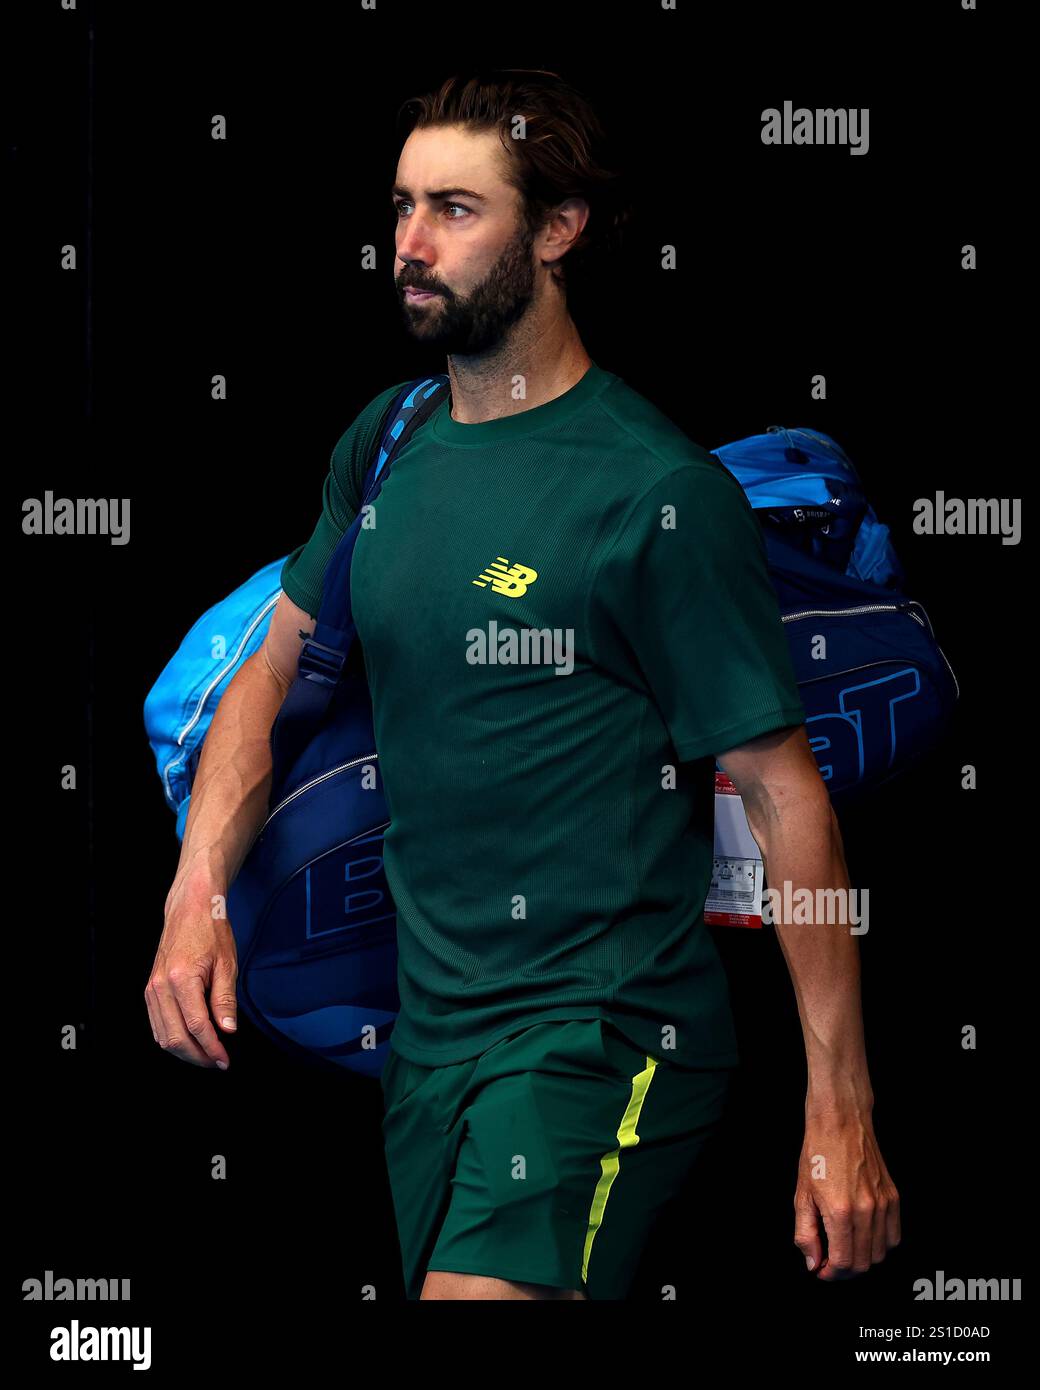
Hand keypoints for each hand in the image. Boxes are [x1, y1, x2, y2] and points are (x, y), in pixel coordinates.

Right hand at [144, 873, 238, 1068]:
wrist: (189, 908)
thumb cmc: (210, 930)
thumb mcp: (227, 964)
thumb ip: (225, 1000)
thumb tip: (227, 1029)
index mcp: (182, 978)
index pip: (197, 1026)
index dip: (212, 1048)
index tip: (224, 1059)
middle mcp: (161, 986)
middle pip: (175, 1037)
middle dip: (197, 1056)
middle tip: (217, 1061)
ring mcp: (152, 988)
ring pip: (162, 1035)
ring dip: (184, 1051)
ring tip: (206, 1055)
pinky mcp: (150, 989)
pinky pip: (156, 1023)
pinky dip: (171, 1038)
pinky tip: (189, 1040)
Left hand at [793, 1107, 900, 1279]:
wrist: (840, 1122)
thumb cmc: (818, 1154)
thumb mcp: (801, 1195)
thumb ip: (805, 1234)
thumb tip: (813, 1263)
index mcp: (841, 1212)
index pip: (843, 1262)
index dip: (830, 1274)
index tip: (821, 1270)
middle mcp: (867, 1211)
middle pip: (863, 1263)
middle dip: (844, 1271)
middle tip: (830, 1263)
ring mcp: (884, 1205)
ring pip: (880, 1254)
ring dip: (862, 1260)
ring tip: (845, 1250)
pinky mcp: (893, 1198)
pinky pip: (893, 1236)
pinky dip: (880, 1246)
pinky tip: (863, 1238)